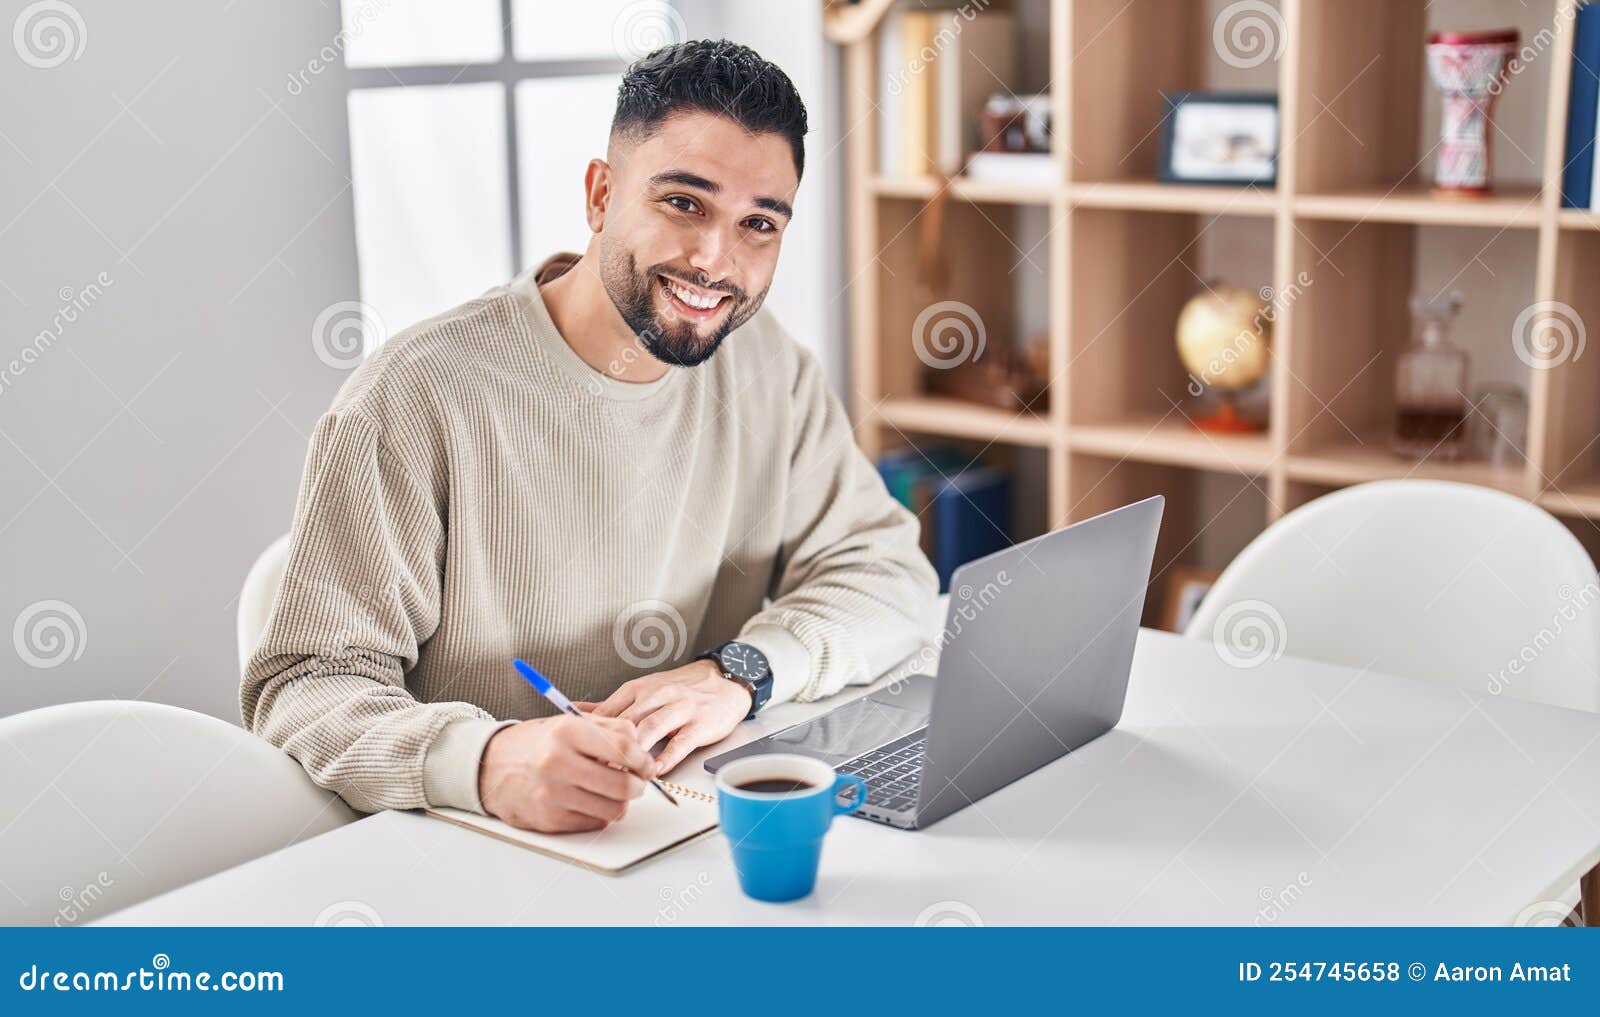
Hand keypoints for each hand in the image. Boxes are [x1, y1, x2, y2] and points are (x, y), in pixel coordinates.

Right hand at [478, 714, 655, 832]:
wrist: (491, 765)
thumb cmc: (538, 743)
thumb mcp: (571, 722)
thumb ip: (611, 729)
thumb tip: (642, 749)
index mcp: (567, 731)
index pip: (624, 749)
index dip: (643, 760)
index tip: (645, 764)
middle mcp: (558, 762)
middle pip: (623, 785)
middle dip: (639, 785)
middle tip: (637, 781)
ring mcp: (552, 794)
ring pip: (613, 809)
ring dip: (621, 802)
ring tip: (612, 790)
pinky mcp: (549, 820)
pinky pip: (594, 823)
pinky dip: (598, 813)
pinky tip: (588, 799)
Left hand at [577, 660, 751, 774]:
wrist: (724, 679)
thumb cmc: (681, 689)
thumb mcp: (643, 691)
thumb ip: (611, 706)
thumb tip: (575, 714)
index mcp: (638, 689)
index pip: (608, 713)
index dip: (592, 736)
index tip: (579, 757)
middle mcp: (657, 695)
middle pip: (626, 723)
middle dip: (609, 748)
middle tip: (593, 772)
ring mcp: (679, 709)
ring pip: (650, 731)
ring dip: (634, 755)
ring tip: (621, 776)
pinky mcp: (700, 724)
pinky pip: (680, 743)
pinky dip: (666, 758)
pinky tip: (655, 771)